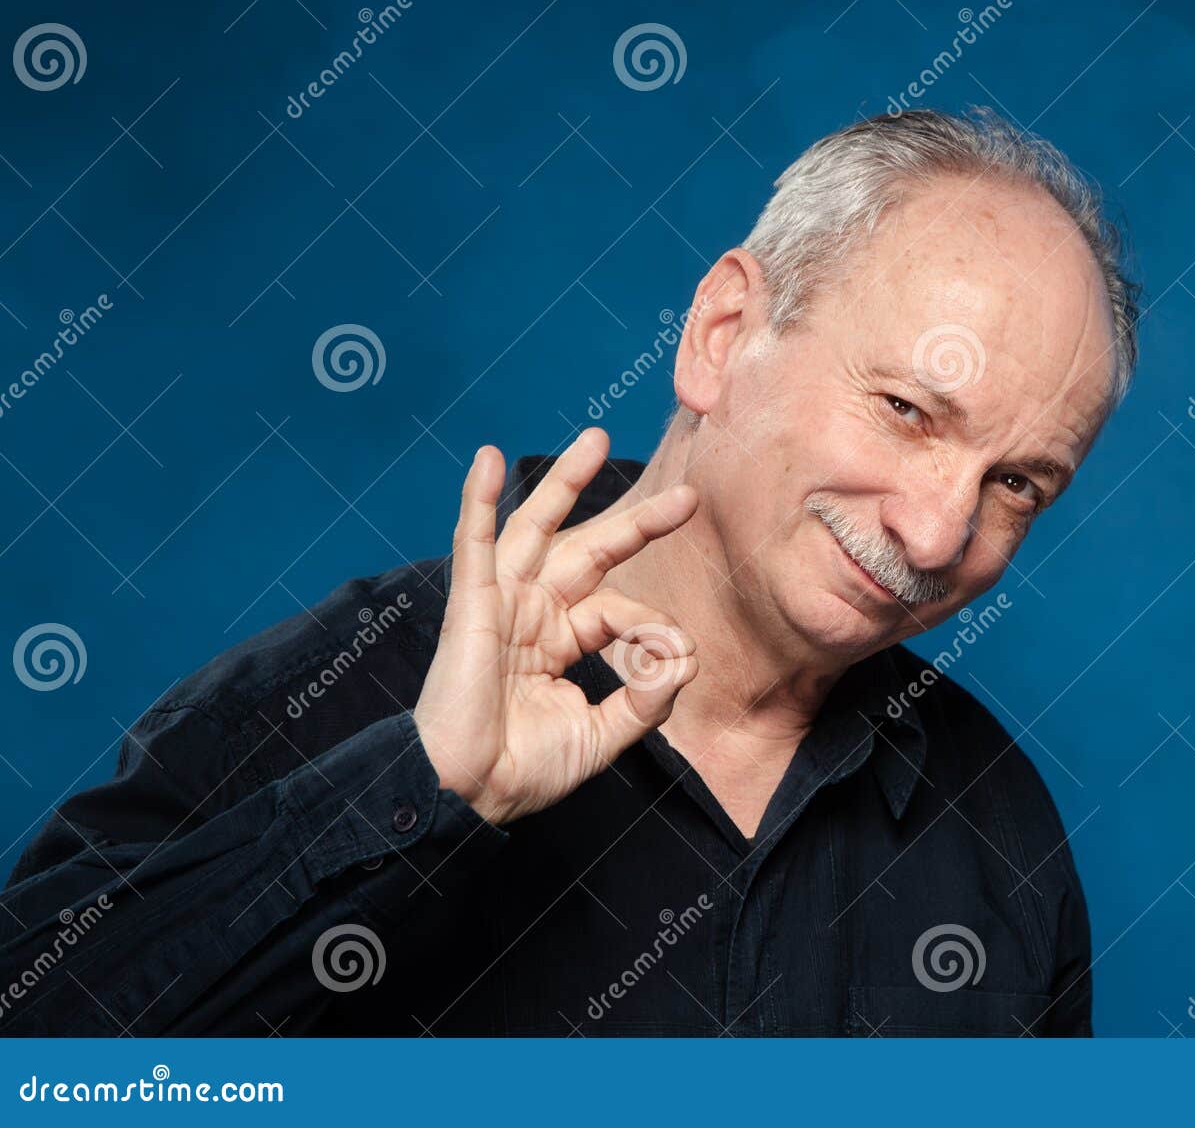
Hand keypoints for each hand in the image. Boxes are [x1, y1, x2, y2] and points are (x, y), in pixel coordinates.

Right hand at [413, 428, 698, 824]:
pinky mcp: (472, 607)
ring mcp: (501, 605)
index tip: (675, 658)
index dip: (653, 628)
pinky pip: (474, 545)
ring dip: (566, 482)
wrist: (469, 793)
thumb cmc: (523, 769)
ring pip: (536, 529)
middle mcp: (532, 613)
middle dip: (637, 521)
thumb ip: (647, 699)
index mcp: (558, 640)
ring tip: (596, 438)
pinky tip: (486, 458)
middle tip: (687, 495)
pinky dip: (477, 500)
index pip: (618, 609)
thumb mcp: (603, 735)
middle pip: (589, 549)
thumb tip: (686, 658)